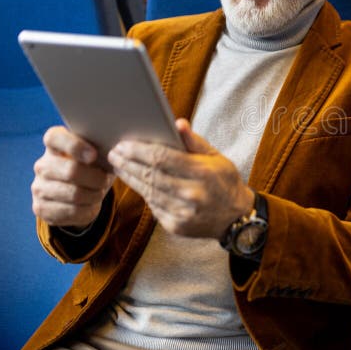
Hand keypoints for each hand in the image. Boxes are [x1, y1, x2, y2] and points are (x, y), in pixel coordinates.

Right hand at [32, 126, 114, 228]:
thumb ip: (102, 148)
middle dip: (96, 178)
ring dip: (94, 195)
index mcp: (54, 145)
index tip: (94, 155)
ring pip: (74, 194)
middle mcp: (42, 165)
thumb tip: (115, 153)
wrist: (78, 193)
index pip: (54, 138)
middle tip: (105, 181)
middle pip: (71, 171)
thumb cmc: (92, 167)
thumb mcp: (97, 155)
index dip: (74, 146)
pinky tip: (91, 205)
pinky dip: (87, 210)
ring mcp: (39, 187)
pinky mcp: (41, 207)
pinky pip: (70, 212)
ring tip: (99, 193)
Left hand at [107, 118, 253, 238]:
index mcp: (203, 173)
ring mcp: (183, 213)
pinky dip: (143, 192)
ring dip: (129, 177)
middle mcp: (192, 194)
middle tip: (114, 152)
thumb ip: (195, 142)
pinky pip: (153, 206)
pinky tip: (135, 182)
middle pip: (150, 175)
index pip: (163, 158)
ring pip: (148, 191)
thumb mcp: (217, 158)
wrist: (236, 218)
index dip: (139, 151)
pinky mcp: (176, 226)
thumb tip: (178, 123)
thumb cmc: (225, 182)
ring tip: (118, 165)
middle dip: (128, 163)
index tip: (124, 144)